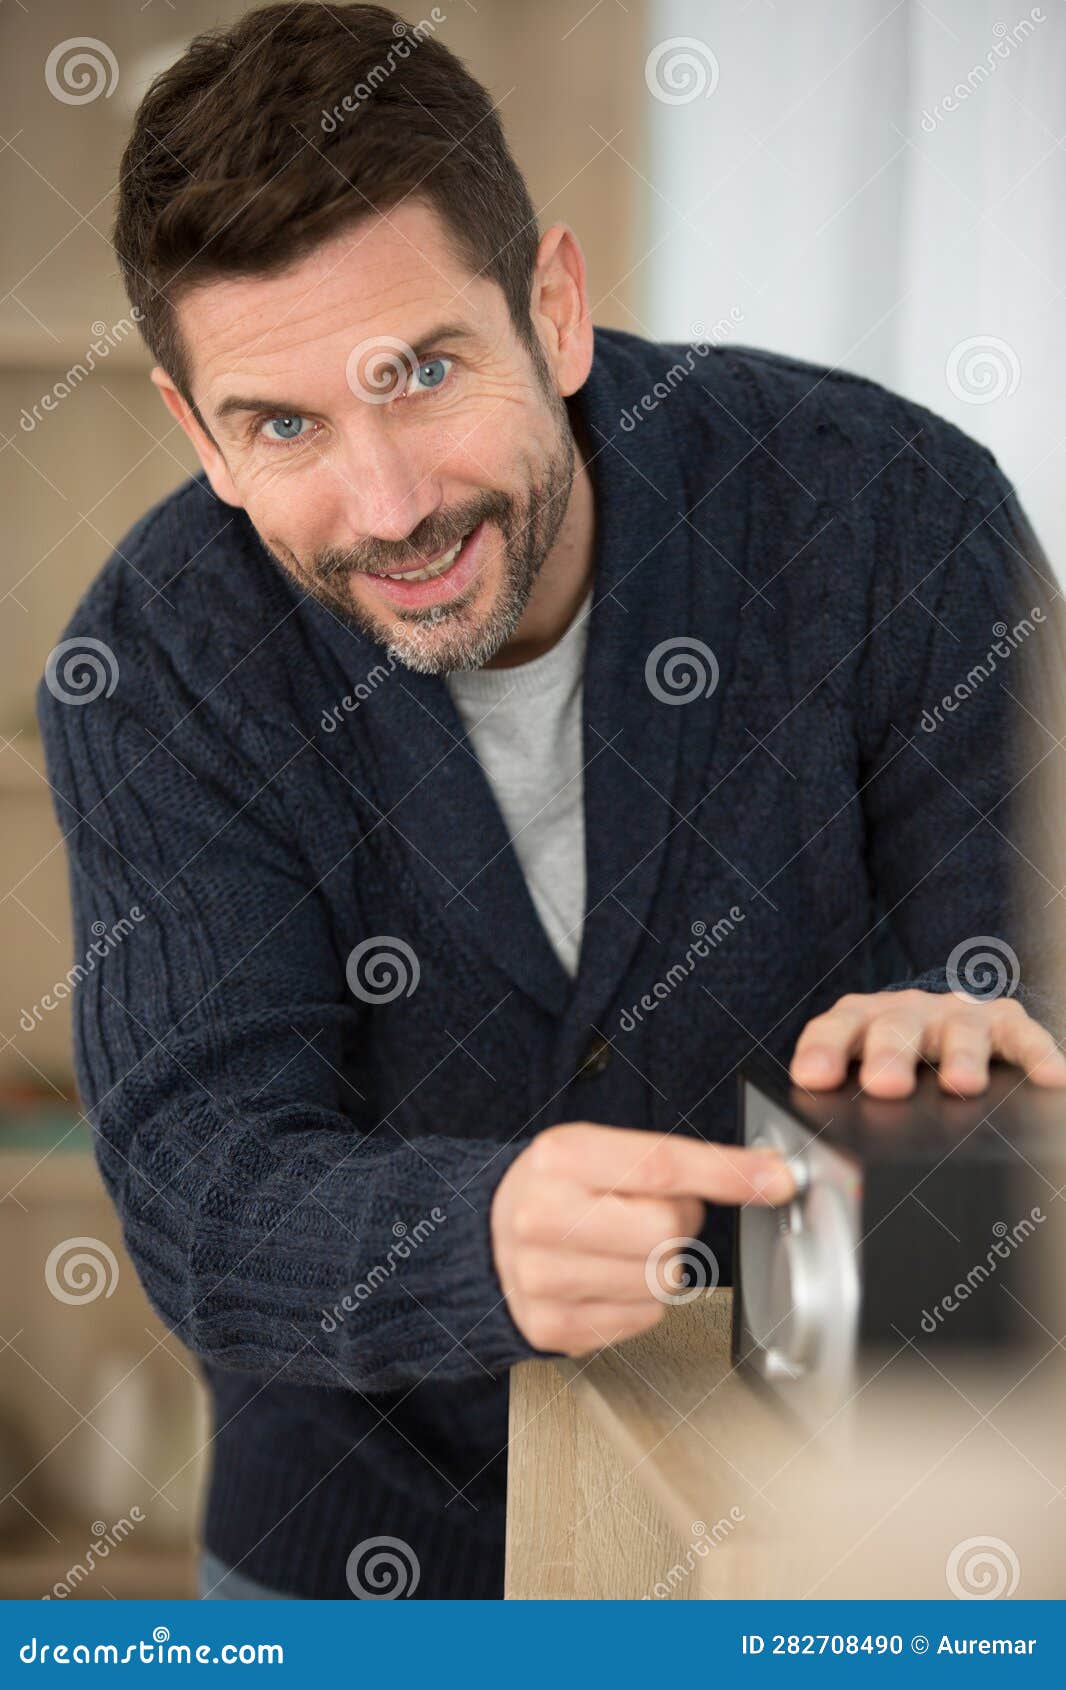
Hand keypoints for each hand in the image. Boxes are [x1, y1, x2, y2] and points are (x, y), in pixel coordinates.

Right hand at [491, 1121, 796, 1357]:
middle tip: (650, 1212)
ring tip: (622, 1244)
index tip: (779, 1178)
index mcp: (561, 1158)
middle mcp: (543, 1216)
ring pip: (662, 1281)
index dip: (729, 1172)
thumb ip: (673, 1162)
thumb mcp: (599, 1150)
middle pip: (668, 1232)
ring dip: (662, 1264)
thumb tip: (767, 1173)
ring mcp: (542, 1277)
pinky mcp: (551, 1327)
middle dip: (680, 1223)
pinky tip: (607, 1277)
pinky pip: (643, 1318)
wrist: (487, 1236)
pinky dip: (640, 1299)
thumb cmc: (558, 1189)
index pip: (661, 1164)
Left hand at [790, 988, 1065, 1096]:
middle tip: (885, 1085)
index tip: (814, 1077)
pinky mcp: (1006, 1025)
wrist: (950, 1031)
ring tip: (961, 1084)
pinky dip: (1037, 1056)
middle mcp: (910, 1012)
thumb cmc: (899, 1064)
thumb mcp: (860, 1078)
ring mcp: (959, 1016)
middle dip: (890, 1054)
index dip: (823, 1050)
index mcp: (863, 1022)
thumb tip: (801, 1165)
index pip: (836, 1028)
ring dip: (960, 1056)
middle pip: (895, 1026)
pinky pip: (1022, 1038)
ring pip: (959, 1030)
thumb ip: (837, 1107)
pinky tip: (1049, 1078)